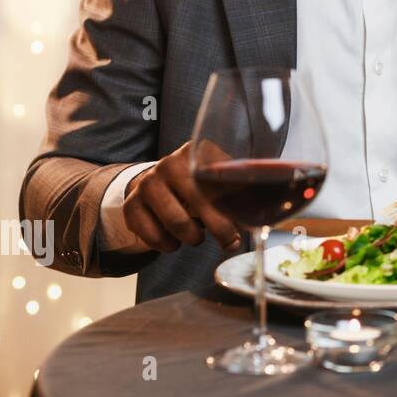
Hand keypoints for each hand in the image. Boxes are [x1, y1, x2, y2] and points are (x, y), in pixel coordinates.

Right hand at [122, 141, 242, 253]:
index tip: (243, 223)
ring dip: (192, 237)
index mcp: (197, 152)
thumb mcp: (220, 181)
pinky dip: (165, 244)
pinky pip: (151, 234)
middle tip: (229, 241)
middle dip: (220, 227)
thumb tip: (266, 214)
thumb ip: (241, 193)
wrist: (157, 184)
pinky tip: (173, 242)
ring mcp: (148, 182)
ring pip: (176, 221)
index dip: (235, 205)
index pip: (221, 180)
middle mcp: (170, 163)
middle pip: (200, 200)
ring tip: (197, 237)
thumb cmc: (199, 186)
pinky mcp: (131, 204)